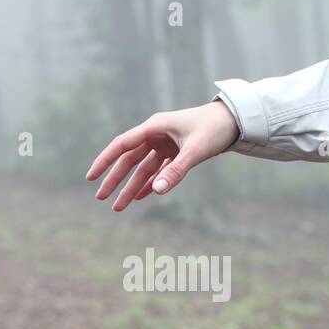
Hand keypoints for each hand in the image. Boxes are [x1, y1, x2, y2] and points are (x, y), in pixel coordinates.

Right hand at [86, 100, 239, 210]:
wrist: (236, 121)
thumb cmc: (215, 129)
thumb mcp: (195, 151)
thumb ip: (175, 171)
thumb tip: (156, 192)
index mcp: (155, 127)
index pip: (122, 145)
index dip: (105, 161)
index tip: (91, 177)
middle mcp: (157, 134)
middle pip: (129, 160)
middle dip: (115, 180)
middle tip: (100, 198)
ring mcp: (166, 144)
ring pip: (143, 168)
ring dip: (132, 187)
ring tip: (119, 207)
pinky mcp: (176, 151)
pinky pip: (159, 170)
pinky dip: (151, 183)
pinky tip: (141, 197)